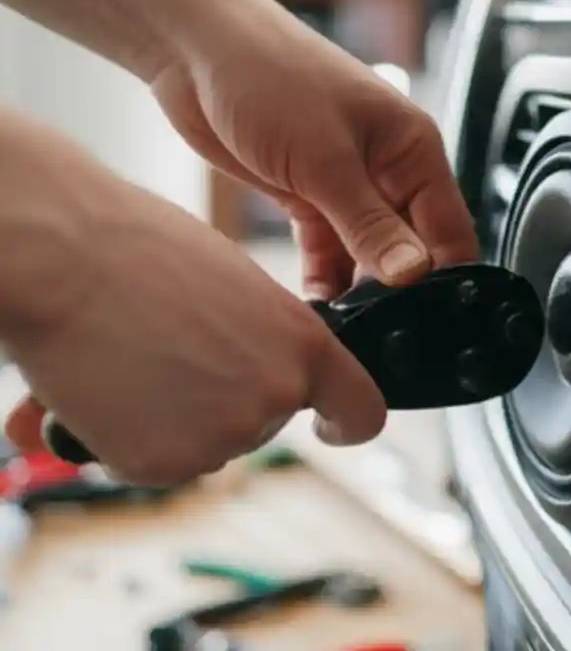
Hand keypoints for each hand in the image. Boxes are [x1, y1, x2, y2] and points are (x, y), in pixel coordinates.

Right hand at [1, 120, 384, 484]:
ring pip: (206, 444)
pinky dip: (127, 438)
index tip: (329, 427)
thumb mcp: (238, 286)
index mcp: (305, 346)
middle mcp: (275, 397)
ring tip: (133, 358)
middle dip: (226, 401)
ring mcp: (221, 436)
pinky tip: (107, 388)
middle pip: (264, 424)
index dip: (346, 424)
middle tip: (174, 354)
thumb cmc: (140, 251)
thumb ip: (263, 337)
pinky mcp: (163, 463)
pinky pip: (151, 462)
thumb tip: (255, 365)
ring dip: (175, 418)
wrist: (64, 260)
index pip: (361, 411)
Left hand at [150, 9, 478, 299]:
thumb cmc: (267, 74)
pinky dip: (325, 280)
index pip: (451, 232)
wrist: (194, 47)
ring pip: (370, 256)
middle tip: (379, 334)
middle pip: (413, 250)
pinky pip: (330, 251)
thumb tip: (415, 276)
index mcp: (413, 150)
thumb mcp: (324, 159)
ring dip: (358, 293)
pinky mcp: (309, 197)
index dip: (446, 281)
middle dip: (398, 294)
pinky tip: (316, 309)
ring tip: (345, 329)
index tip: (426, 326)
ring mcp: (348, 185)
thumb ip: (370, 225)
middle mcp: (389, 170)